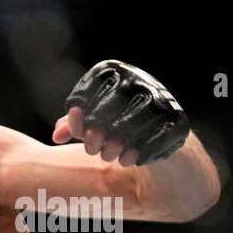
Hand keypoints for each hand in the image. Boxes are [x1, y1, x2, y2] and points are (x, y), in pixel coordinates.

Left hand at [53, 60, 188, 166]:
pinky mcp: (175, 119)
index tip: (82, 133)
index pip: (89, 92)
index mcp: (113, 72)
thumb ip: (73, 124)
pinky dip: (137, 152)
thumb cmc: (114, 121)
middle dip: (95, 135)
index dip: (81, 117)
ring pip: (130, 124)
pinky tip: (128, 160)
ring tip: (109, 156)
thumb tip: (57, 135)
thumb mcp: (91, 119)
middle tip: (93, 151)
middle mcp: (137, 79)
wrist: (158, 128)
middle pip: (108, 109)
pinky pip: (153, 138)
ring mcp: (160, 97)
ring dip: (114, 147)